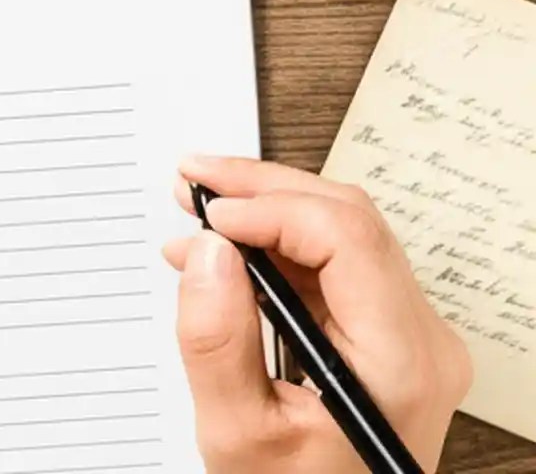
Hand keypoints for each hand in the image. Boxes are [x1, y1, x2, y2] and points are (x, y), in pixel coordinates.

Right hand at [164, 156, 470, 472]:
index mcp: (400, 360)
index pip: (346, 239)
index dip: (271, 210)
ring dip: (266, 209)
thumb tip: (207, 252)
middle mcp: (420, 337)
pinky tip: (222, 248)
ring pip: (341, 231)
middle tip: (193, 179)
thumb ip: (217, 341)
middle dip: (262, 189)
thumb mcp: (238, 434)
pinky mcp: (384, 334)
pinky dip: (274, 246)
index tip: (208, 217)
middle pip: (348, 219)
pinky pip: (333, 265)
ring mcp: (407, 333)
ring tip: (198, 205)